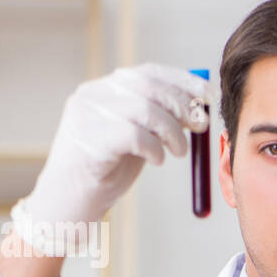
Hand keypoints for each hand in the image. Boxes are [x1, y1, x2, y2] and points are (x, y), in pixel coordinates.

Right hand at [13, 63, 215, 254]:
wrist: (67, 204)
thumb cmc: (106, 172)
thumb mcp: (136, 138)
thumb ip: (158, 120)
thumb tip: (196, 108)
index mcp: (104, 90)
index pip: (148, 72)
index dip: (183, 81)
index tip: (209, 95)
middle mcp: (92, 96)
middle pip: (148, 86)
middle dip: (182, 105)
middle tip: (200, 128)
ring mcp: (86, 116)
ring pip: (144, 109)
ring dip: (172, 131)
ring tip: (179, 152)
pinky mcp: (88, 140)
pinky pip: (134, 135)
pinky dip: (154, 148)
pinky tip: (156, 160)